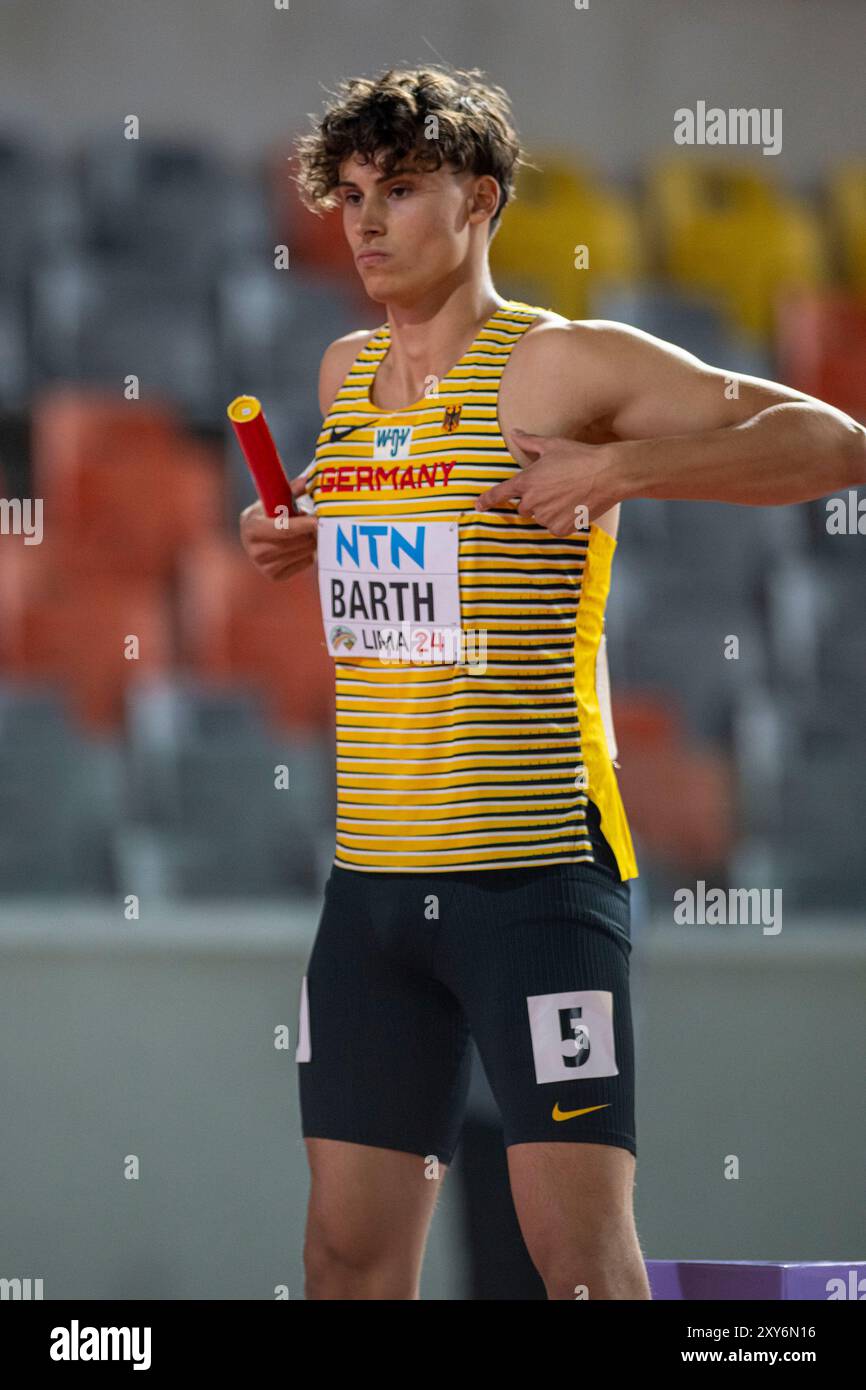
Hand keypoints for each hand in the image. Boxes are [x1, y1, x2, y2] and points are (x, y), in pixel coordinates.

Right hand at [239, 474, 316, 579]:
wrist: (255, 536)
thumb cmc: (269, 512)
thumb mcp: (276, 497)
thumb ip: (292, 489)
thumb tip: (308, 481)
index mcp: (252, 528)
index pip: (282, 530)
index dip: (302, 525)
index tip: (317, 521)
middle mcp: (255, 550)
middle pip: (298, 542)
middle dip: (310, 531)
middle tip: (314, 521)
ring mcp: (264, 566)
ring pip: (304, 552)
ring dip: (311, 541)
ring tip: (305, 532)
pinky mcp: (275, 576)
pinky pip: (305, 563)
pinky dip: (309, 553)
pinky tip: (300, 545)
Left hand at [474, 428, 622, 536]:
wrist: (607, 474)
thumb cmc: (580, 457)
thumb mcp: (552, 445)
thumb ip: (529, 442)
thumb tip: (515, 433)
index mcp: (526, 481)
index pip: (499, 493)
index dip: (487, 500)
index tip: (479, 505)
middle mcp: (532, 501)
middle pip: (524, 508)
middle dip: (534, 500)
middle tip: (554, 488)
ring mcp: (546, 516)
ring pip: (541, 518)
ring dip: (549, 510)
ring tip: (568, 495)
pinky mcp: (561, 528)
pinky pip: (555, 527)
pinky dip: (562, 520)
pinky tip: (574, 506)